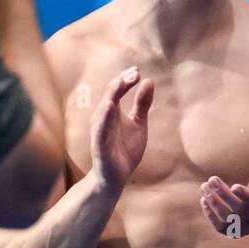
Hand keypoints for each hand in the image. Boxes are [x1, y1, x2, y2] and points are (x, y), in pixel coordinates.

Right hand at [91, 67, 154, 192]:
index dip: (126, 79)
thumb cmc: (125, 148)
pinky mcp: (99, 145)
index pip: (116, 90)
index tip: (137, 71)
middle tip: (135, 73)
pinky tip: (110, 106)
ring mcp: (100, 131)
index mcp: (113, 112)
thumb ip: (143, 104)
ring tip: (122, 82)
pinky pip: (100, 129)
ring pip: (104, 109)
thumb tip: (148, 81)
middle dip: (121, 83)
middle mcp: (104, 118)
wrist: (117, 176)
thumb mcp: (139, 123)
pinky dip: (104, 117)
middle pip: (110, 95)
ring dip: (112, 95)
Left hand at [201, 139, 248, 237]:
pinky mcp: (235, 232)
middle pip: (239, 209)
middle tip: (211, 180)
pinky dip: (210, 215)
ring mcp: (247, 227)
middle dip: (223, 195)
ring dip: (214, 203)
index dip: (246, 195)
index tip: (233, 186)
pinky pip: (221, 227)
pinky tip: (204, 199)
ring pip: (228, 219)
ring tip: (205, 186)